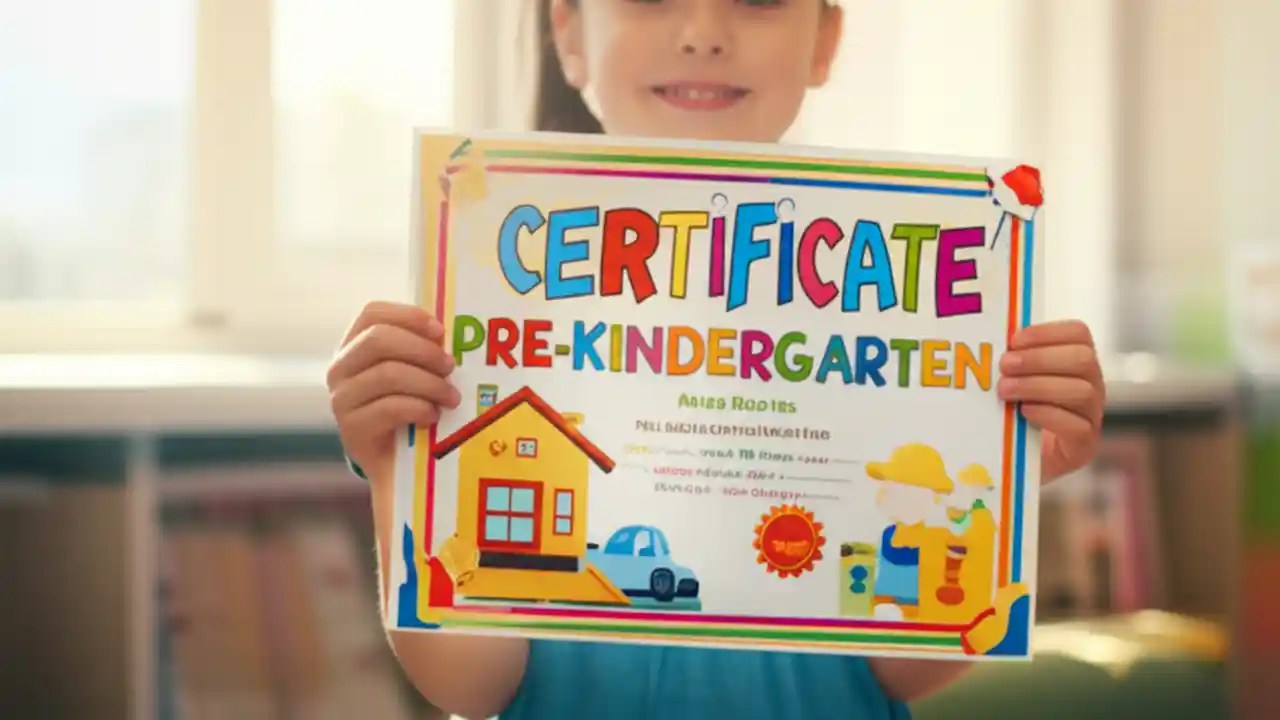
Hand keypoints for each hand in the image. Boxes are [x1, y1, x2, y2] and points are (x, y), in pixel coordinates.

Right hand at [326, 301, 461, 483]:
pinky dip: (419, 408)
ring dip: (429, 384)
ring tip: (451, 397)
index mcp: (355, 345)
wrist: (397, 466)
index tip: (440, 331)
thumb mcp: (415, 373)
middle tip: (451, 367)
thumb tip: (450, 332)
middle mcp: (340, 368)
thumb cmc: (412, 410)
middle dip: (423, 351)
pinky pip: (389, 408)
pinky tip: (433, 416)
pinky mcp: (351, 429)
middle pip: (379, 340)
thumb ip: (422, 350)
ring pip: (388, 374)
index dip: (408, 316)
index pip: (372, 313)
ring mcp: (341, 399)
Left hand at [998, 320, 1105, 482]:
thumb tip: (988, 338)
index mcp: (1077, 363)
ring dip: (1037, 386)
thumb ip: (1010, 362)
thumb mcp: (1013, 382)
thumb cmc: (1013, 415)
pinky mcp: (1084, 447)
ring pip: (1081, 391)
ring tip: (1005, 390)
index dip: (1047, 332)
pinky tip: (1023, 412)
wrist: (1017, 462)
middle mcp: (1093, 386)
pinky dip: (1048, 415)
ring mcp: (1092, 417)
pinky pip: (1077, 427)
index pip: (1078, 334)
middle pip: (1082, 360)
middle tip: (1004, 366)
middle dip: (1039, 359)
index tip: (1014, 340)